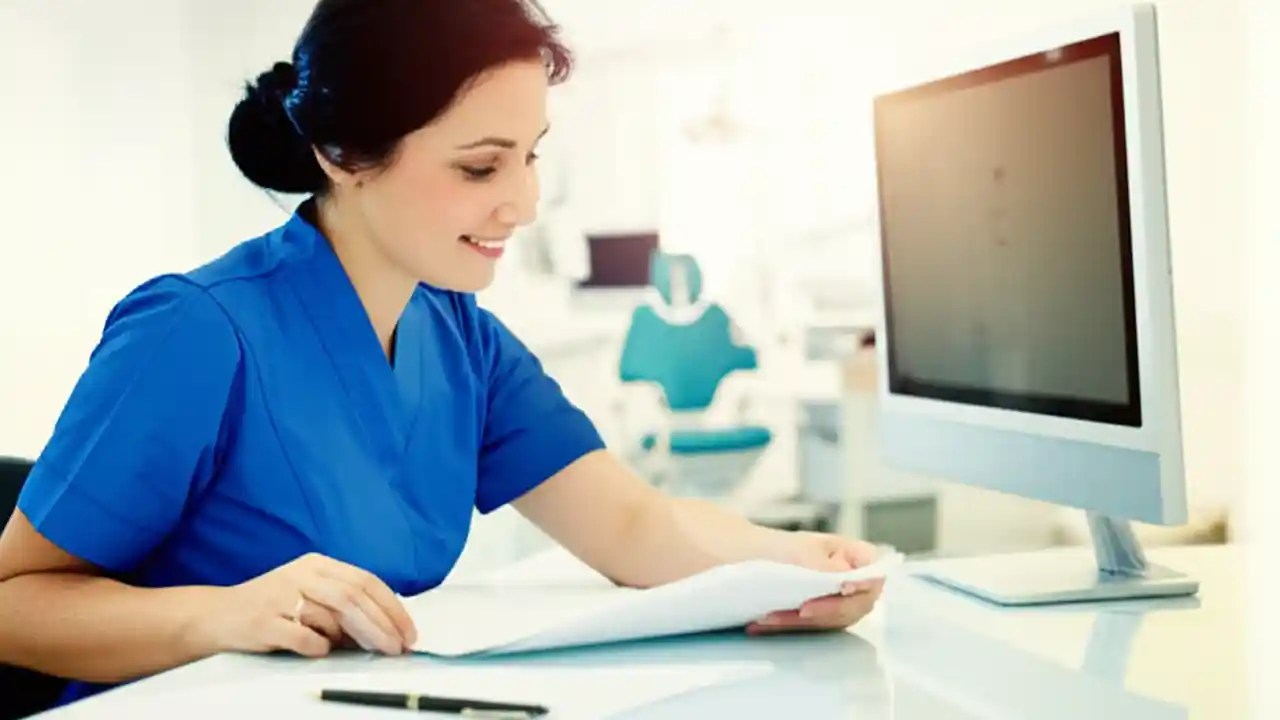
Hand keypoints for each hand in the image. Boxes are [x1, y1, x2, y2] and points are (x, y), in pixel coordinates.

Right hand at [190, 552, 417, 658]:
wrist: (217, 615)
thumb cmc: (272, 607)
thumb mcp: (310, 595)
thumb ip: (343, 606)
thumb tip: (387, 629)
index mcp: (317, 564)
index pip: (365, 581)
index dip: (391, 607)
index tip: (408, 631)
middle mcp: (301, 574)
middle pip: (353, 596)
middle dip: (382, 624)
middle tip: (398, 647)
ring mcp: (281, 595)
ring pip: (332, 612)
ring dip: (357, 635)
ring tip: (372, 651)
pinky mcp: (263, 620)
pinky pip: (302, 635)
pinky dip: (318, 645)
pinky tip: (322, 651)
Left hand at [747, 532, 884, 635]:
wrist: (749, 559)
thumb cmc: (781, 547)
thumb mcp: (803, 550)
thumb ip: (826, 566)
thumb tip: (847, 578)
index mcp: (856, 556)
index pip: (874, 572)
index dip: (864, 583)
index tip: (843, 588)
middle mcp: (853, 583)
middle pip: (856, 604)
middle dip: (827, 609)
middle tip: (802, 610)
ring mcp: (839, 604)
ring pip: (832, 621)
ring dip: (802, 622)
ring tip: (771, 617)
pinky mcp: (819, 621)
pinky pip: (811, 629)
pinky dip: (789, 627)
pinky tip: (765, 624)